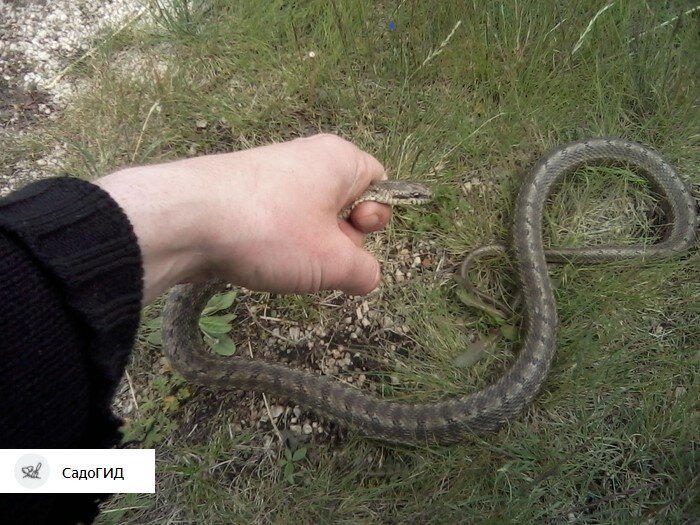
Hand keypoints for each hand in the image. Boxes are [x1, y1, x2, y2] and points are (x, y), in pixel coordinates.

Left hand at [95, 134, 391, 303]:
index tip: (354, 238)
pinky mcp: (242, 192)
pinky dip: (276, 243)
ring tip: (283, 264)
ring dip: (306, 248)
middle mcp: (307, 158)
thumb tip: (367, 276)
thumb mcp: (333, 261)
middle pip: (345, 203)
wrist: (183, 219)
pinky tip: (258, 260)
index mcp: (339, 159)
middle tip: (318, 258)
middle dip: (339, 238)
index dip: (376, 217)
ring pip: (309, 218)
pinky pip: (277, 220)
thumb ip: (365, 272)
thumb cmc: (271, 231)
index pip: (380, 183)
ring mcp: (271, 174)